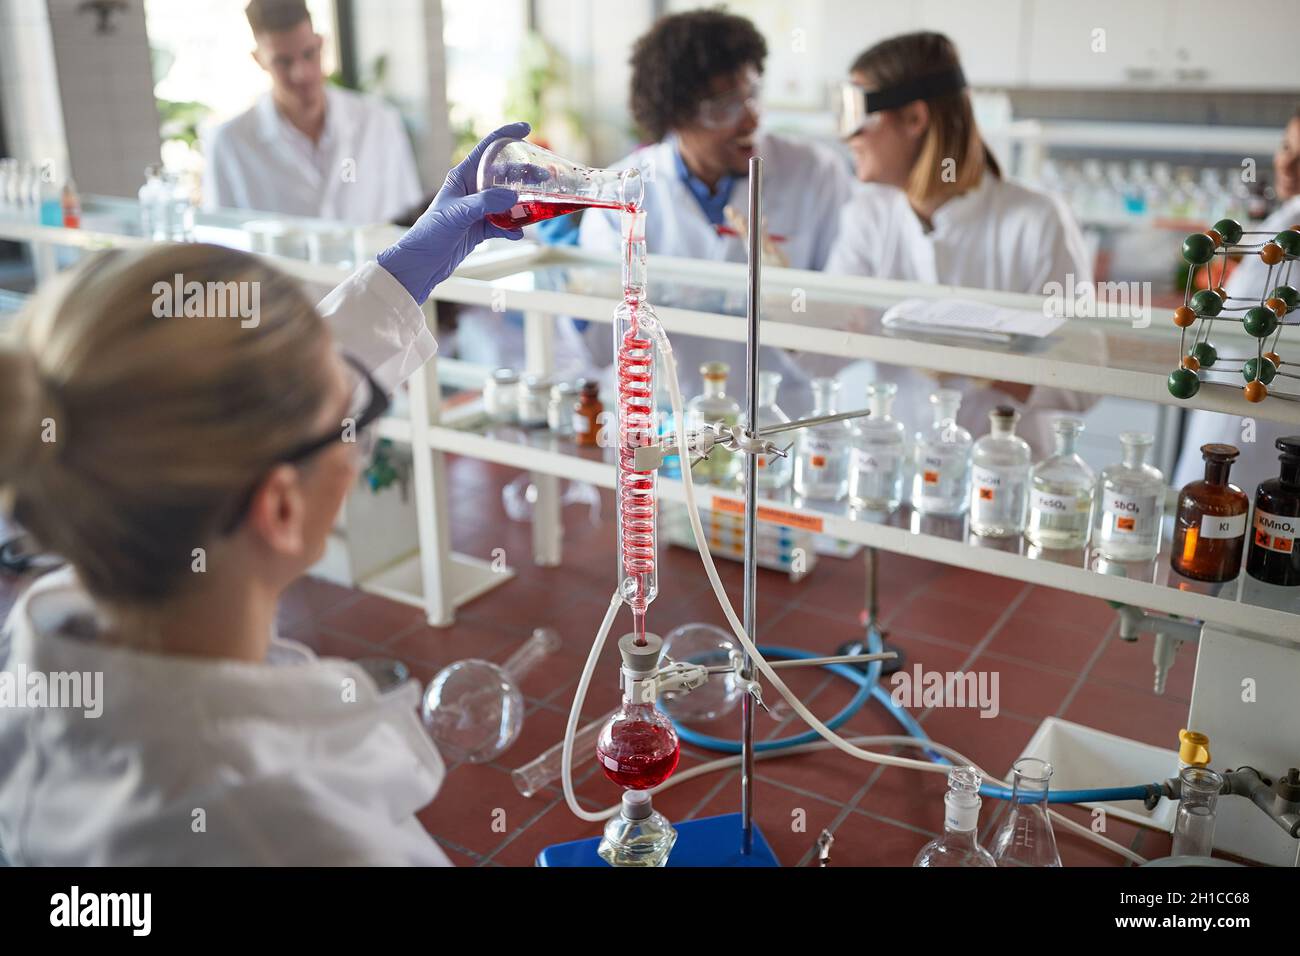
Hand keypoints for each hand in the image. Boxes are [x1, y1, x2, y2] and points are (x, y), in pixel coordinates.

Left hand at [377, 121, 530, 303]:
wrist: (422, 263)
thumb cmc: (432, 232)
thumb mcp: (458, 213)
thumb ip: (486, 203)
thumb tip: (514, 198)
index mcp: (463, 176)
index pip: (488, 148)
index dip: (507, 135)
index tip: (526, 128)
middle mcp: (472, 189)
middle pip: (504, 174)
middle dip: (525, 174)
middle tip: (544, 177)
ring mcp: (478, 209)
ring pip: (508, 199)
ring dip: (524, 202)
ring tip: (540, 204)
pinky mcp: (481, 228)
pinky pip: (504, 223)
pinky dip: (513, 228)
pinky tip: (518, 234)